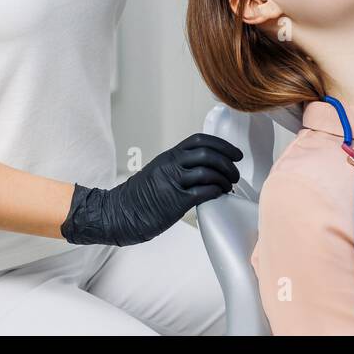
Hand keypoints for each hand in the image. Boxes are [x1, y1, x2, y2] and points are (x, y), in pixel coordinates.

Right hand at [60, 133, 242, 245]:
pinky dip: (216, 191)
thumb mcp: (158, 173)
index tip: (235, 153)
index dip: (222, 145)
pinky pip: (203, 191)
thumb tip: (202, 169)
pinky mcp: (175, 201)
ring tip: (228, 186)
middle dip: (228, 162)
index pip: (200, 141)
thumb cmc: (138, 197)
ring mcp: (173, 182)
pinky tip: (219, 195)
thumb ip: (177, 167)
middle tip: (236, 173)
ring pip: (208, 171)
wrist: (118, 213)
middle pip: (208, 153)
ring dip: (225, 178)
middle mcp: (171, 165)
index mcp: (169, 156)